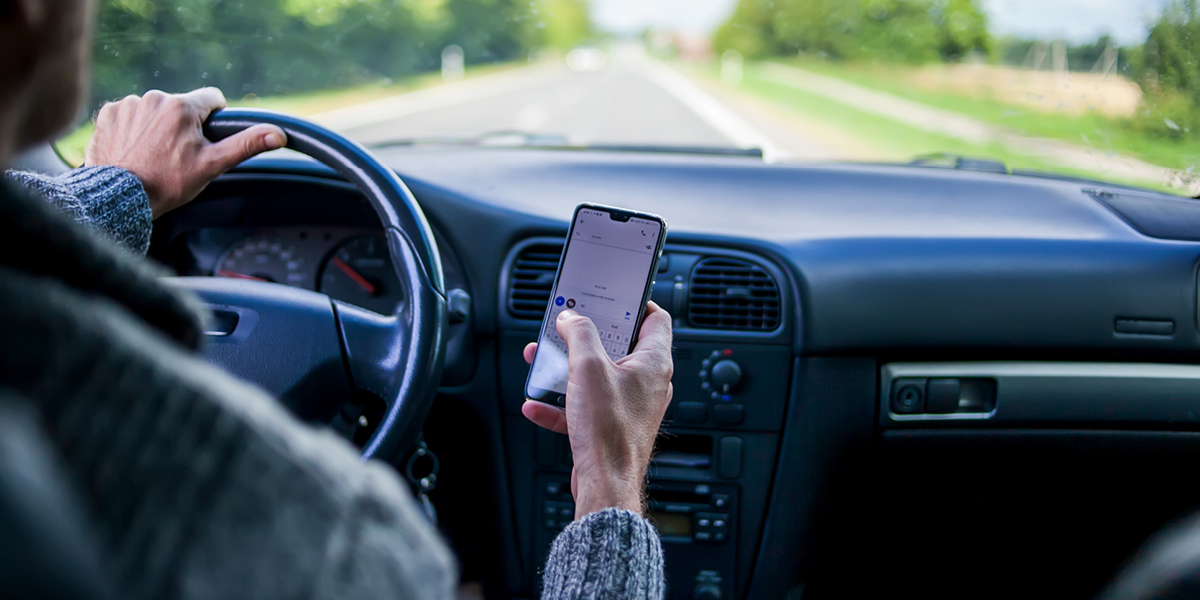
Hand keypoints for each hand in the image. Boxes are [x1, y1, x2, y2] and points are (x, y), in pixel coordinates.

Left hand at [85, 87, 285, 218]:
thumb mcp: (213, 165)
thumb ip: (245, 144)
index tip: (205, 140)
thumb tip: (278, 134)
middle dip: (183, 126)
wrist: (121, 197)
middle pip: (181, 107)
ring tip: (153, 155)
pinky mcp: (108, 114)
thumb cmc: (168, 183)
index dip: (214, 119)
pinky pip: (129, 115)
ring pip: (154, 111)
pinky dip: (133, 130)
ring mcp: (128, 105)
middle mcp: (154, 98)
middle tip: (177, 156)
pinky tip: (134, 150)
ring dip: (157, 127)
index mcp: (182, 107)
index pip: (211, 99)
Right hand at [522, 301, 673, 518]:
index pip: (655, 318)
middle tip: (568, 327)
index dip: (634, 303)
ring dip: (567, 369)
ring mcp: (629, 406)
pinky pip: (585, 406)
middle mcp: (646, 383)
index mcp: (653, 362)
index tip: (610, 296)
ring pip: (597, 376)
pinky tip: (537, 403)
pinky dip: (561, 403)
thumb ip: (580, 335)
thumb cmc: (610, 432)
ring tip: (544, 362)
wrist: (605, 484)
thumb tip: (572, 319)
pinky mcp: (611, 425)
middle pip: (619, 346)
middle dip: (586, 337)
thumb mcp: (588, 368)